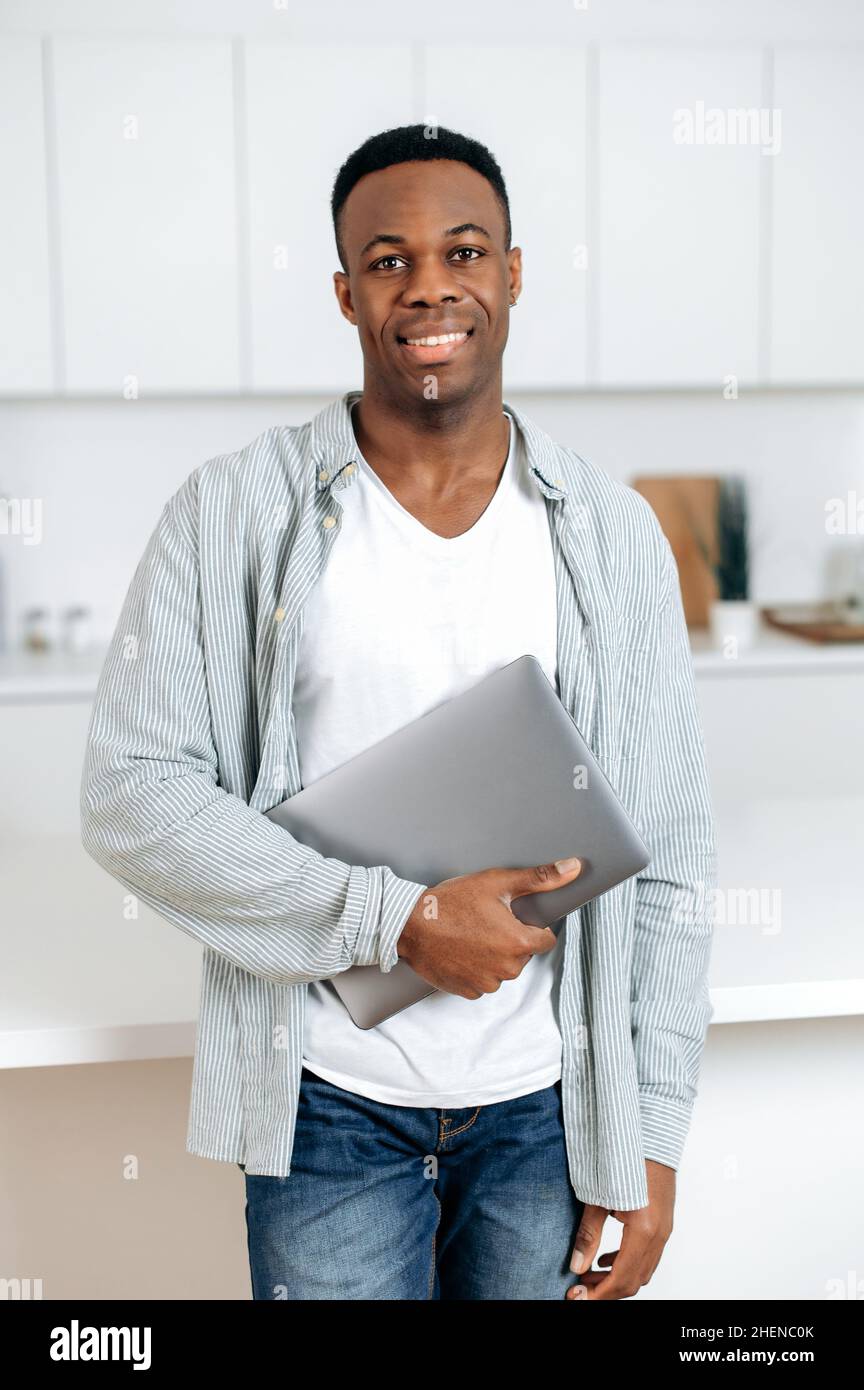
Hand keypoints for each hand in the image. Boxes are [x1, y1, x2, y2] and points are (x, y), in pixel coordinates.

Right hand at [397, 857, 582, 998]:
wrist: (409, 925)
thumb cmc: (452, 902)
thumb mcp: (497, 883)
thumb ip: (539, 878)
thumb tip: (572, 868)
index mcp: (519, 942)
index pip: (545, 940)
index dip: (531, 926)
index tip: (512, 917)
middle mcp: (507, 969)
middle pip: (522, 954)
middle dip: (510, 940)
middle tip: (485, 921)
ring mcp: (486, 983)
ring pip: (502, 969)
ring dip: (493, 956)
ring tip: (469, 935)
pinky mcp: (468, 992)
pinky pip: (482, 981)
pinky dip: (475, 969)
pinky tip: (460, 951)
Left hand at [565, 1160, 675, 1299]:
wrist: (651, 1134)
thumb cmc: (625, 1157)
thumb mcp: (598, 1196)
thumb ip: (588, 1233)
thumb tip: (577, 1265)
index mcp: (644, 1230)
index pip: (621, 1279)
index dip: (599, 1295)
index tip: (577, 1297)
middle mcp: (659, 1234)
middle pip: (634, 1281)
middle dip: (606, 1291)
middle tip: (580, 1290)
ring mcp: (664, 1229)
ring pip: (642, 1271)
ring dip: (617, 1279)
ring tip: (589, 1275)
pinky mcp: (663, 1221)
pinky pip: (647, 1255)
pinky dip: (627, 1264)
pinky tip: (606, 1258)